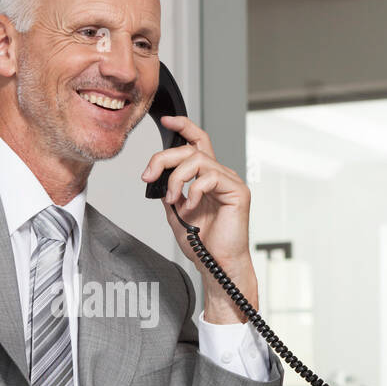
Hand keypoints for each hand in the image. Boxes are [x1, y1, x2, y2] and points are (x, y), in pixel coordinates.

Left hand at [141, 114, 258, 323]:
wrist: (216, 265)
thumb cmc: (202, 243)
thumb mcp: (175, 211)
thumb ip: (169, 190)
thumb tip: (157, 176)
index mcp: (207, 177)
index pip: (198, 142)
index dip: (184, 126)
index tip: (166, 121)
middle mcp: (220, 175)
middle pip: (191, 148)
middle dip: (164, 158)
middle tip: (148, 176)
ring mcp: (230, 182)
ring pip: (198, 160)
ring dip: (176, 178)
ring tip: (172, 199)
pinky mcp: (238, 192)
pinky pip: (210, 177)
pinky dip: (193, 191)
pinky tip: (190, 207)